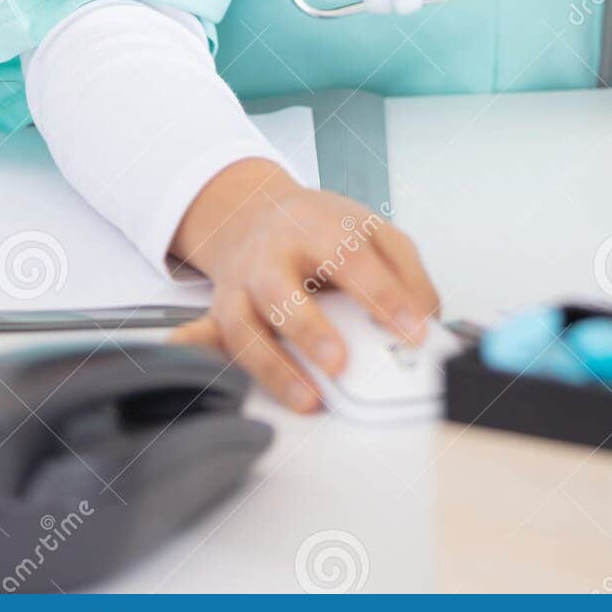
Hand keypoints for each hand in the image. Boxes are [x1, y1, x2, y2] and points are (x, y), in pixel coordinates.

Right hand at [165, 159, 440, 412]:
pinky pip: (202, 336)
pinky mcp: (221, 312)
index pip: (355, 260)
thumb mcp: (374, 231)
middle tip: (340, 362)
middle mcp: (274, 255)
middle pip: (282, 291)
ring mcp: (243, 285)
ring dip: (272, 366)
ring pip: (244, 326)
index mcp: (319, 227)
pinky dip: (190, 349)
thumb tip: (427, 320)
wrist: (260, 212)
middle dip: (309, 329)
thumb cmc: (322, 229)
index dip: (386, 298)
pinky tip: (184, 356)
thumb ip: (406, 273)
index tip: (414, 331)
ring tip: (309, 399)